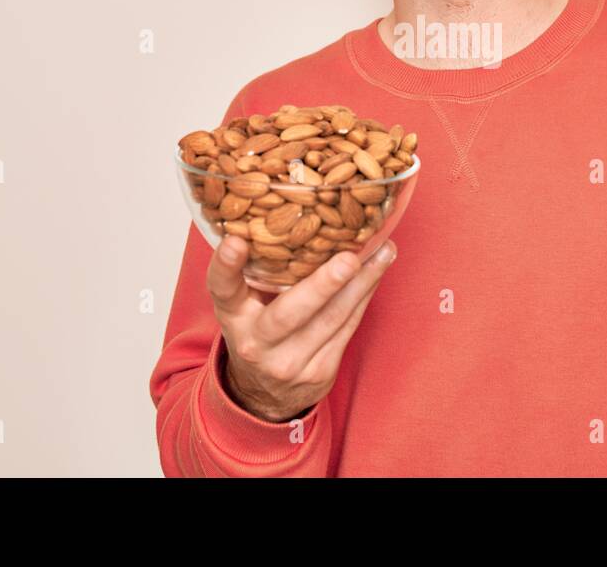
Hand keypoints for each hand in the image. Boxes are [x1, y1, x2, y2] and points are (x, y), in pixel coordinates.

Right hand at [206, 234, 396, 422]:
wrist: (265, 395)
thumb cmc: (259, 331)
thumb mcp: (244, 304)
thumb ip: (256, 269)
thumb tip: (289, 210)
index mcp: (233, 316)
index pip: (222, 288)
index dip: (225, 265)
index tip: (235, 241)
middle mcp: (256, 342)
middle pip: (289, 313)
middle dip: (323, 285)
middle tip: (349, 259)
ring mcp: (289, 362)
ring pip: (332, 318)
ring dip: (363, 283)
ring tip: (383, 251)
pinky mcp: (320, 372)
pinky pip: (348, 328)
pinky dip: (365, 296)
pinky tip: (378, 271)